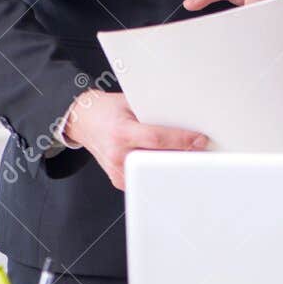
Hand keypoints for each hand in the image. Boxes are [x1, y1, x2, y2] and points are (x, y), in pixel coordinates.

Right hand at [60, 89, 208, 190]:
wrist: (83, 122)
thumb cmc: (106, 111)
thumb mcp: (130, 103)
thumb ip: (154, 113)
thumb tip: (185, 118)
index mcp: (121, 133)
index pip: (157, 139)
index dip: (181, 140)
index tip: (199, 139)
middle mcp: (119, 154)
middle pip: (159, 161)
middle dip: (181, 157)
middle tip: (199, 150)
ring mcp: (118, 171)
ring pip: (154, 174)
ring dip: (171, 166)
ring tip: (182, 156)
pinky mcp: (119, 180)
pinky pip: (145, 179)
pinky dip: (158, 171)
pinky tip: (166, 162)